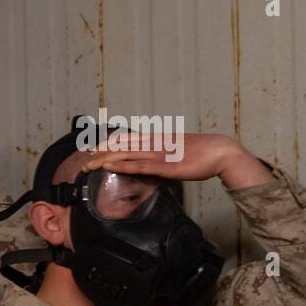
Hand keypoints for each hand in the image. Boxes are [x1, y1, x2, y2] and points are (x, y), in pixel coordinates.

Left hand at [84, 133, 271, 189]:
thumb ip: (168, 158)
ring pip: (125, 154)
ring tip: (88, 164)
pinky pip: (138, 165)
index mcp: (159, 137)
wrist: (220, 152)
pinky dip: (122, 165)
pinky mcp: (164, 166)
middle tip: (85, 157)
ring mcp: (158, 153)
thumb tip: (160, 168)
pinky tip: (109, 166)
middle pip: (121, 144)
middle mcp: (155, 142)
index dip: (110, 142)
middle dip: (101, 150)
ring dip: (104, 159)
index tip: (97, 148)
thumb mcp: (183, 153)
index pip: (128, 137)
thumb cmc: (206, 153)